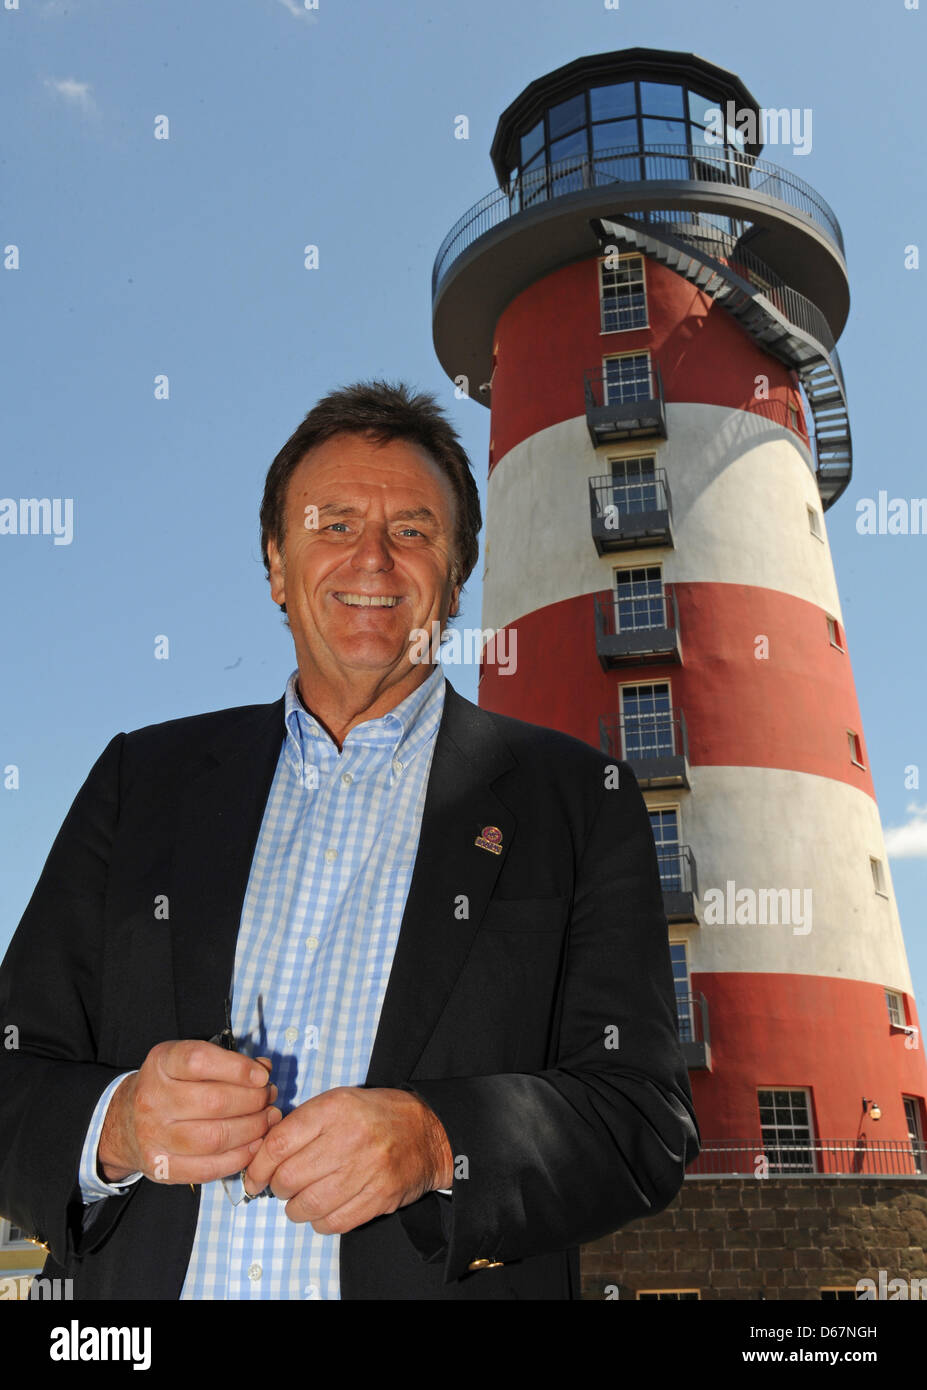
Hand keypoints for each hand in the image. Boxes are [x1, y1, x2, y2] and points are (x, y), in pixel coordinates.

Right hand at [98, 1040, 280, 1185]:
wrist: (125, 1122)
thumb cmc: (170, 1085)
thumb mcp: (189, 1062)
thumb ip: (226, 1062)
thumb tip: (264, 1070)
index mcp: (161, 1063)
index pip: (200, 1061)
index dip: (238, 1068)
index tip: (262, 1076)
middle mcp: (153, 1099)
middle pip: (214, 1102)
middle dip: (253, 1101)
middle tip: (270, 1098)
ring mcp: (154, 1136)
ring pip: (214, 1138)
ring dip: (252, 1130)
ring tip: (267, 1120)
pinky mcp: (160, 1168)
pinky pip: (207, 1168)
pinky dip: (238, 1158)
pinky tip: (254, 1145)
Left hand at [242, 1086, 453, 1232]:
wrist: (426, 1132)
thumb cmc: (374, 1116)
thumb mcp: (337, 1101)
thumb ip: (301, 1124)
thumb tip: (262, 1156)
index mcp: (335, 1108)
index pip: (278, 1144)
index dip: (258, 1166)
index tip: (254, 1176)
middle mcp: (350, 1138)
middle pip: (289, 1178)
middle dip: (277, 1188)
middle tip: (281, 1186)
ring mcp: (366, 1170)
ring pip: (308, 1206)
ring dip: (295, 1209)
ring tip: (300, 1200)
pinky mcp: (379, 1198)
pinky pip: (333, 1223)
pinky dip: (319, 1222)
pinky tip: (323, 1209)